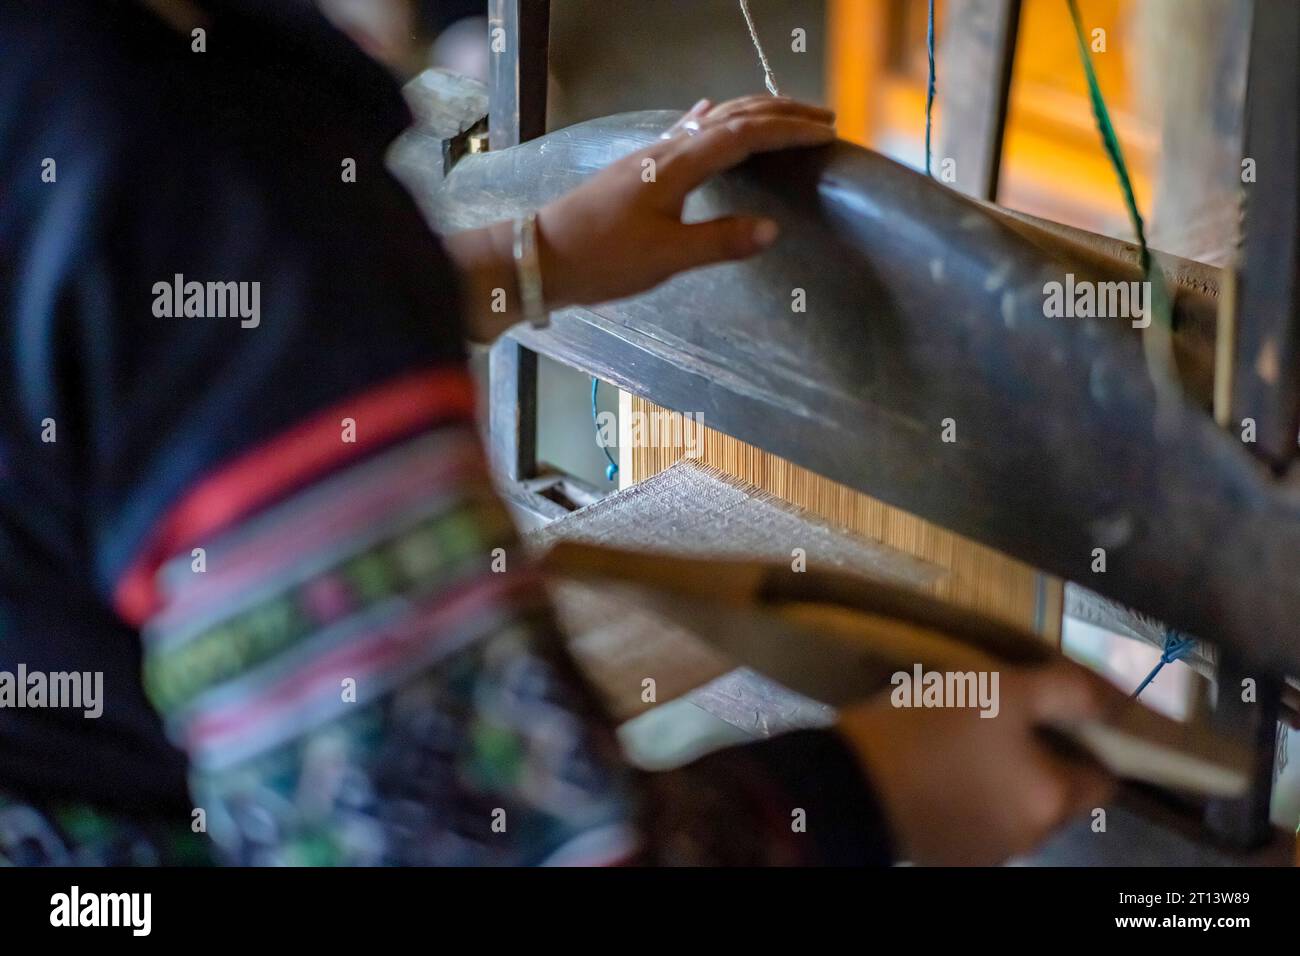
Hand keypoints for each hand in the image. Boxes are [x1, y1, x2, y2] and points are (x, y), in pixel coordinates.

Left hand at [536, 95, 835, 308]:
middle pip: (732, 116)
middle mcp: (667, 150)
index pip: (746, 135)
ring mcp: (651, 156)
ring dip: (753, 114)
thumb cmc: (602, 259)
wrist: (541, 257)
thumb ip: (720, 242)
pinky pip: (686, 132)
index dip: (788, 132)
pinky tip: (709, 113)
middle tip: (823, 120)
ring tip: (786, 117)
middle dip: (781, 113)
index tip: (826, 135)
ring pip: (711, 120)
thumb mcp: (666, 258)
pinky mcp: (639, 168)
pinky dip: (712, 120)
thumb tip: (773, 230)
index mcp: (678, 166)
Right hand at [838, 662, 1118, 865]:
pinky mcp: (947, 853)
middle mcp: (1031, 836)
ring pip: (1011, 804)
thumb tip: (1114, 698)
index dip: (1088, 739)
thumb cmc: (932, 732)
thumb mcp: (1000, 690)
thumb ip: (1065, 691)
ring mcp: (988, 851)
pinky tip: (933, 766)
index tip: (1054, 711)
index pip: (1104, 776)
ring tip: (958, 737)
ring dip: (998, 775)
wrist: (849, 787)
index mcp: (1053, 799)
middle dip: (1036, 755)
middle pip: (1054, 791)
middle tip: (998, 715)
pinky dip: (964, 794)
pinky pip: (973, 817)